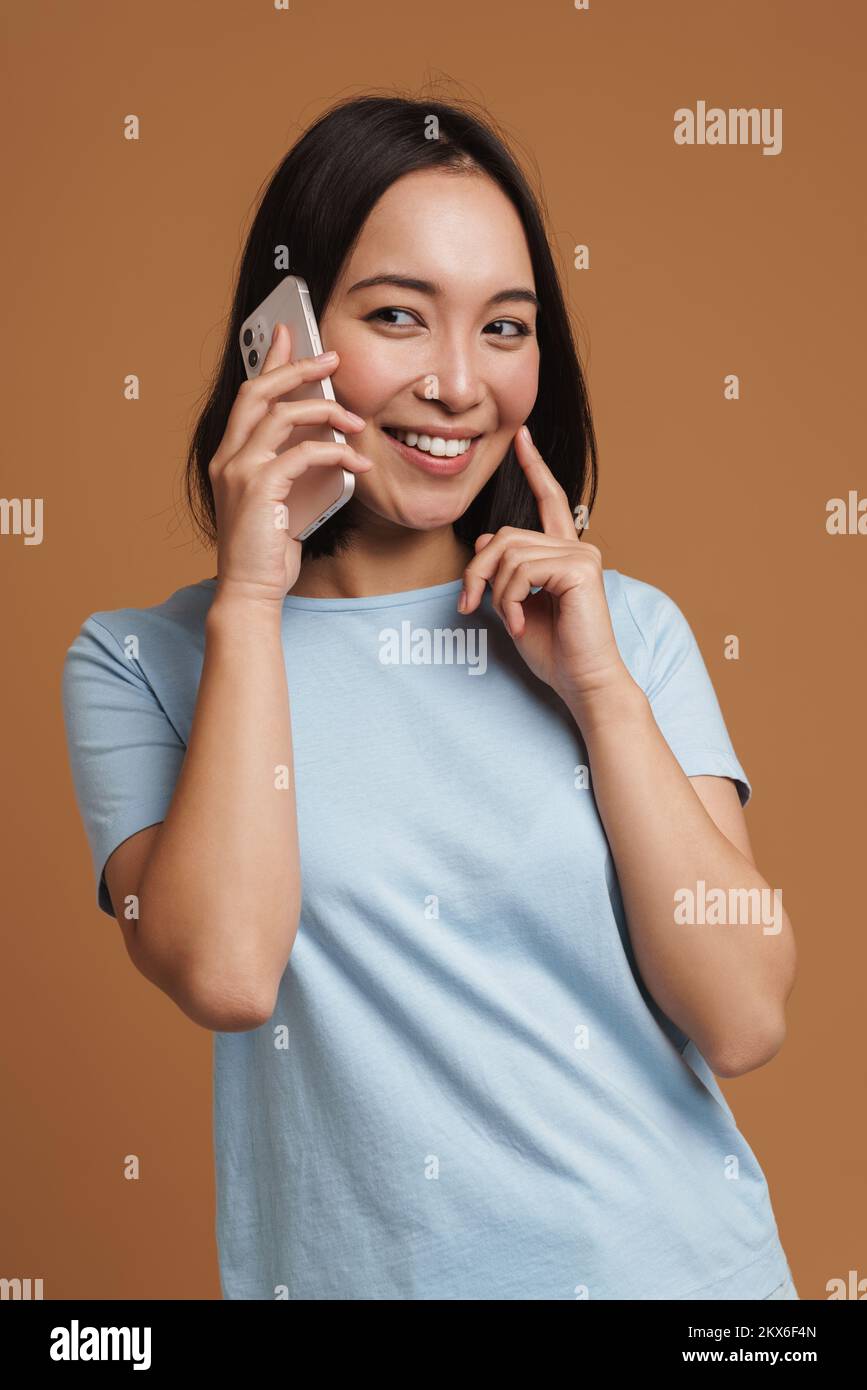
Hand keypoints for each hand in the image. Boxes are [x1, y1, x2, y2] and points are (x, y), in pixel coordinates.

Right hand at [208, 322, 371, 606]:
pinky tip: (357, 460)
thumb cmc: (270, 550)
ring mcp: (239, 471)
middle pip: (259, 391)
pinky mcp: (260, 489)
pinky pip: (303, 454)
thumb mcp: (287, 497)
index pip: (249, 396)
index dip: (270, 361)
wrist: (252, 590)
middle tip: (332, 358)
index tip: (290, 335)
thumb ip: (297, 465)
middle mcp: (228, 458)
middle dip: (297, 368)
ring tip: (356, 419)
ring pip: (282, 415)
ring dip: (325, 410)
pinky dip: (335, 451)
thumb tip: (328, 438)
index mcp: (230, 456)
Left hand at [459, 425, 633, 714]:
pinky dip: (510, 600)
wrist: (582, 682)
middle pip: (505, 536)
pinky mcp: (580, 569)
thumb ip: (505, 572)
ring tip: (510, 620)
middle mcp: (578, 547)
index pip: (548, 499)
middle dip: (478, 571)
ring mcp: (581, 555)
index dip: (533, 467)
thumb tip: (487, 538)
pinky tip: (523, 623)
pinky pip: (521, 571)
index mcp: (566, 552)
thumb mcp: (517, 605)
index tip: (522, 438)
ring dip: (495, 592)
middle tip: (469, 604)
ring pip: (508, 554)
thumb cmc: (554, 651)